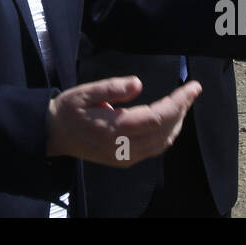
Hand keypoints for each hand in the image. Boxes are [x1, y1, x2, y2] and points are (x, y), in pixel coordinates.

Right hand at [46, 76, 200, 165]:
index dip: (178, 103)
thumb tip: (138, 83)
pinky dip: (167, 135)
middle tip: (191, 90)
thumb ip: (111, 87)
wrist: (52, 134)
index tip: (193, 87)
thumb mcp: (84, 92)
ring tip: (184, 103)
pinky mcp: (123, 161)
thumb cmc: (68, 110)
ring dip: (177, 123)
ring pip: (162, 143)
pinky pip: (153, 150)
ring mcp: (124, 157)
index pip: (157, 117)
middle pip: (164, 130)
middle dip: (182, 109)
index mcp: (113, 128)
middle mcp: (122, 147)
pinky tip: (171, 122)